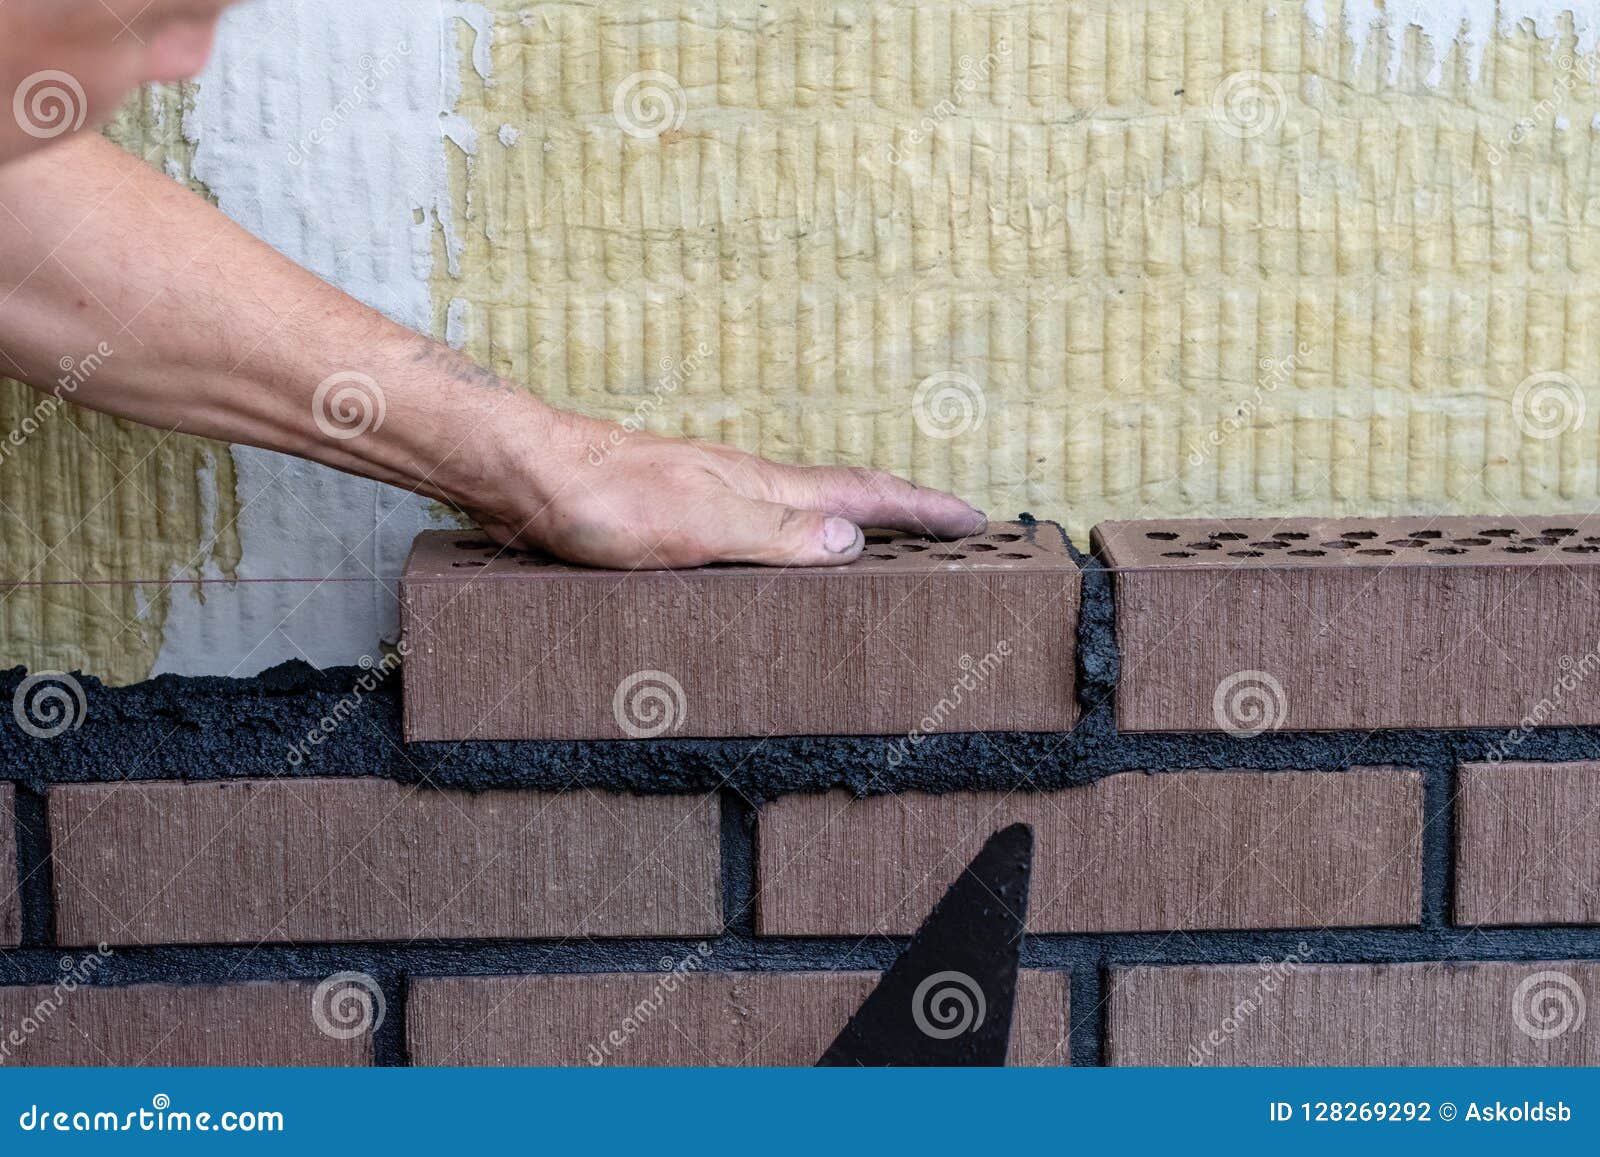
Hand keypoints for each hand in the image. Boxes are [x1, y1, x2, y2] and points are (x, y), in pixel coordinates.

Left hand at [459, 405, 987, 569]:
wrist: (527, 475)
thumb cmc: (606, 499)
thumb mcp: (701, 524)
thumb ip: (778, 533)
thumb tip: (856, 539)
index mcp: (765, 487)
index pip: (864, 495)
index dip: (922, 509)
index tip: (976, 519)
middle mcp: (748, 485)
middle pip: (843, 495)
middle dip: (902, 513)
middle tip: (950, 531)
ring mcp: (715, 494)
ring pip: (802, 511)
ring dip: (852, 524)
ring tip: (885, 547)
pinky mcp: (679, 514)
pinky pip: (761, 527)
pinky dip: (796, 539)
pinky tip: (781, 557)